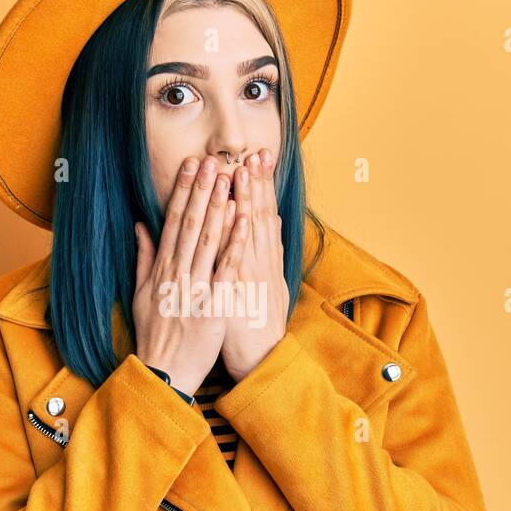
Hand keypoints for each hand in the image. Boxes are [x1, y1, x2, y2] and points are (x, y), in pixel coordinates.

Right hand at [133, 155, 251, 396]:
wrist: (163, 373)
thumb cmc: (155, 336)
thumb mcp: (142, 295)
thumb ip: (144, 258)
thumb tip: (141, 226)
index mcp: (160, 271)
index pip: (172, 223)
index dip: (182, 192)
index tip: (191, 167)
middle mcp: (176, 275)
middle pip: (189, 225)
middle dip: (201, 191)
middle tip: (211, 161)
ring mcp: (194, 290)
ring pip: (207, 241)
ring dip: (218, 207)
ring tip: (227, 179)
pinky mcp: (213, 306)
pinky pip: (226, 269)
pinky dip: (235, 242)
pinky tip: (244, 218)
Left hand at [220, 149, 288, 381]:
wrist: (261, 357)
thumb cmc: (259, 323)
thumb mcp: (270, 284)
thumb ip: (269, 251)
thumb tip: (272, 221)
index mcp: (265, 260)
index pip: (262, 214)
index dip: (260, 185)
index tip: (258, 157)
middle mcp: (261, 263)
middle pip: (259, 216)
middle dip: (257, 183)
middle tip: (256, 152)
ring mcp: (251, 276)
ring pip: (251, 231)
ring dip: (248, 199)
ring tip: (245, 170)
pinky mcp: (240, 291)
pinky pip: (238, 259)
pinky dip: (239, 236)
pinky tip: (238, 213)